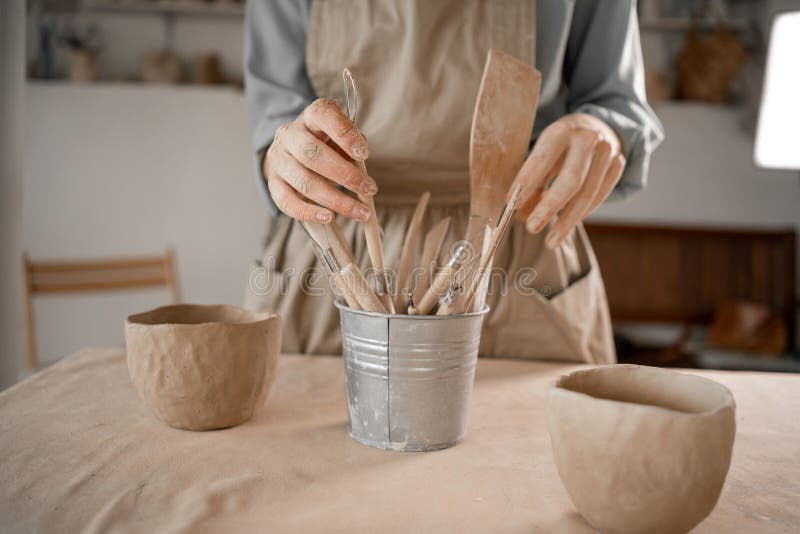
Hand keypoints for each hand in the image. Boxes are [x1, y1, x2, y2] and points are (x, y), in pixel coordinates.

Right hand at [264, 98, 377, 222]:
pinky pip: (287, 201)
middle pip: (312, 154)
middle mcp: (290, 134)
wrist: (292, 150)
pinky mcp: (273, 183)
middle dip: (344, 174)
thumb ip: (351, 147)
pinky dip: (309, 213)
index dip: (345, 135)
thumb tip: (361, 168)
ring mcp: (278, 159)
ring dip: (336, 200)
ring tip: (360, 212)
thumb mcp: (340, 136)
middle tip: (369, 189)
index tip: (364, 154)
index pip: (324, 116)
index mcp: (310, 117)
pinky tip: (329, 218)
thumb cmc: (326, 143)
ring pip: (304, 181)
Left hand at [509, 113, 625, 248]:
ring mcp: (608, 153)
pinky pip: (598, 198)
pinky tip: (566, 227)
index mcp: (563, 129)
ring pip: (587, 194)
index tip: (511, 206)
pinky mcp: (618, 167)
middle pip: (571, 180)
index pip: (542, 161)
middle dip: (549, 208)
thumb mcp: (544, 150)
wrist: (597, 125)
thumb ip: (533, 178)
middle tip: (531, 228)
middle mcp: (589, 139)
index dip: (526, 185)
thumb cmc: (561, 142)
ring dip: (567, 221)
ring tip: (550, 241)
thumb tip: (520, 214)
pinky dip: (580, 214)